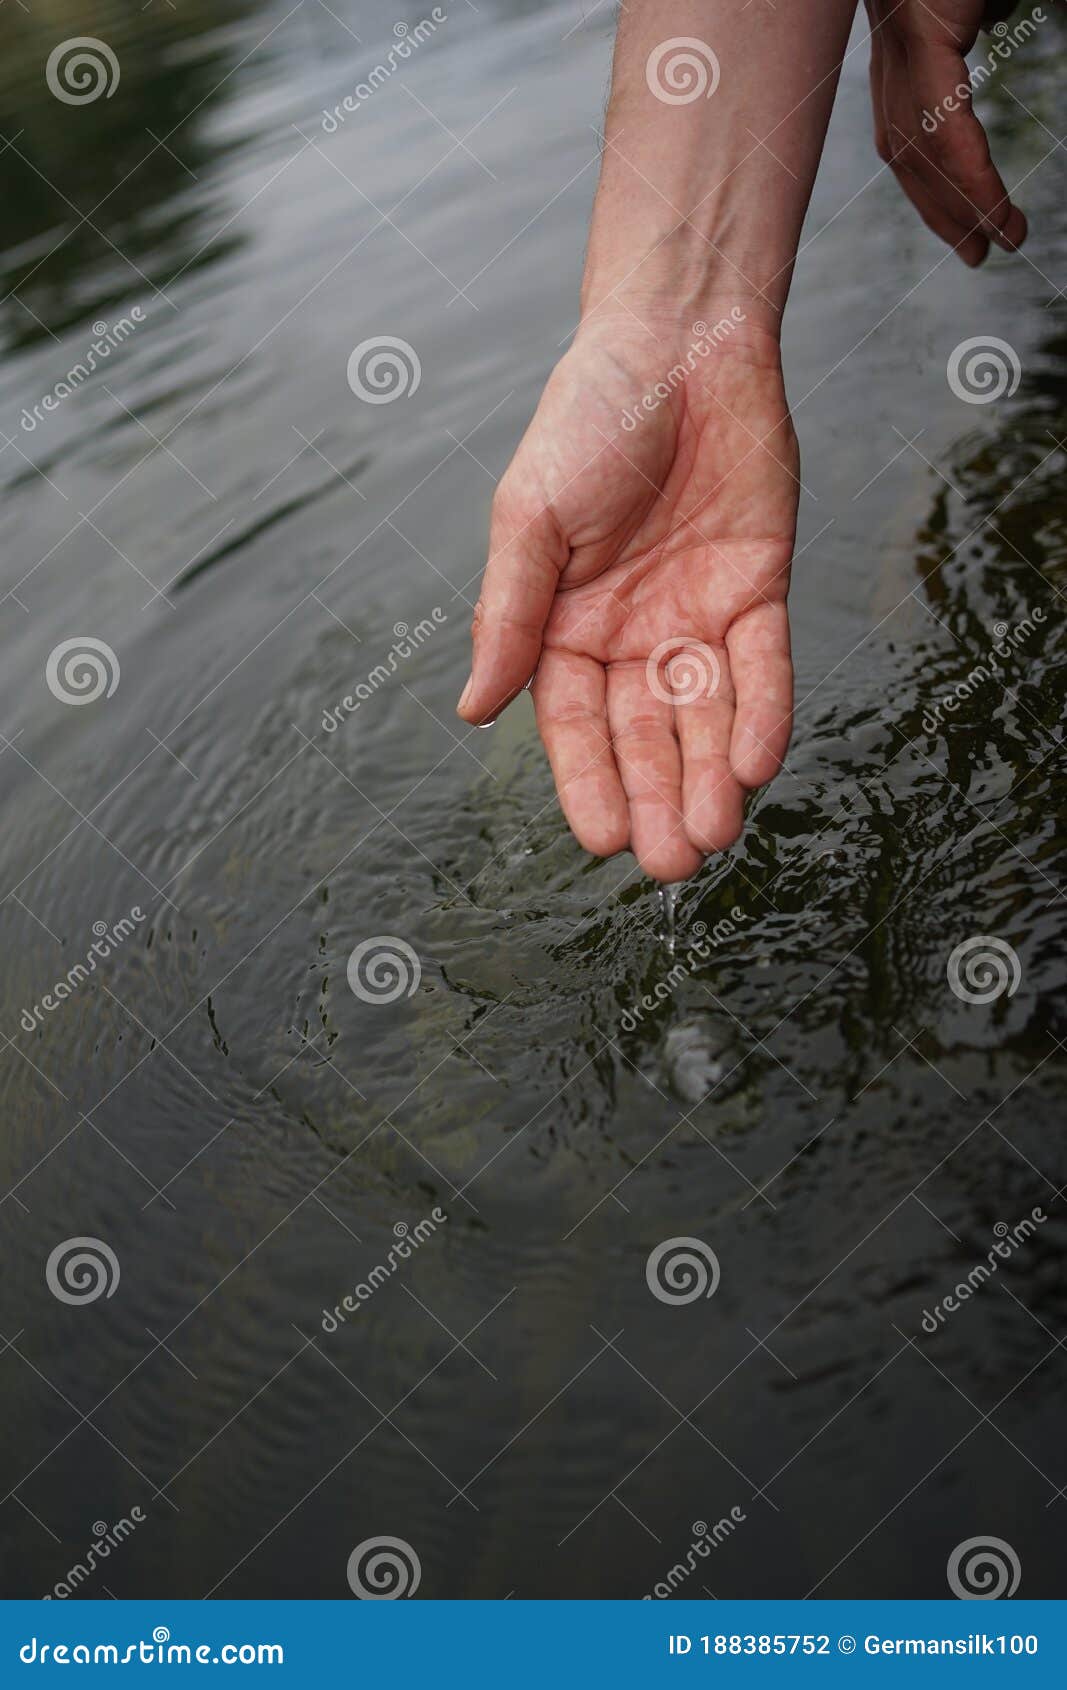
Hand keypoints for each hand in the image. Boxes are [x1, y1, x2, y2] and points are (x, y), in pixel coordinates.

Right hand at [457, 310, 798, 882]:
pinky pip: (764, 665)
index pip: (574, 726)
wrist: (680, 338)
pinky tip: (756, 763)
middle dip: (658, 801)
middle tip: (673, 867)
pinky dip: (764, 712)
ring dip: (711, 778)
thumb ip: (507, 614)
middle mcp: (632, 635)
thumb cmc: (586, 418)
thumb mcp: (528, 517)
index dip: (588, 783)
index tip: (600, 843)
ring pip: (707, 717)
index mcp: (564, 625)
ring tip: (715, 839)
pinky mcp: (758, 590)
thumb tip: (473, 710)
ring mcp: (697, 616)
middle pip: (645, 736)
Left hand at [865, 0, 1027, 264]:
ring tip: (999, 239)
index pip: (912, 125)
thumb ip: (993, 5)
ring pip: (921, 145)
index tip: (968, 223)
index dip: (936, 180)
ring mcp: (900, 34)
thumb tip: (997, 15)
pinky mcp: (919, 31)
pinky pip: (940, 124)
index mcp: (903, 32)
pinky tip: (992, 213)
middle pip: (907, 149)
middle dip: (942, 208)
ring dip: (960, 204)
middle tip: (978, 254)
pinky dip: (967, 175)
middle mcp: (891, 40)